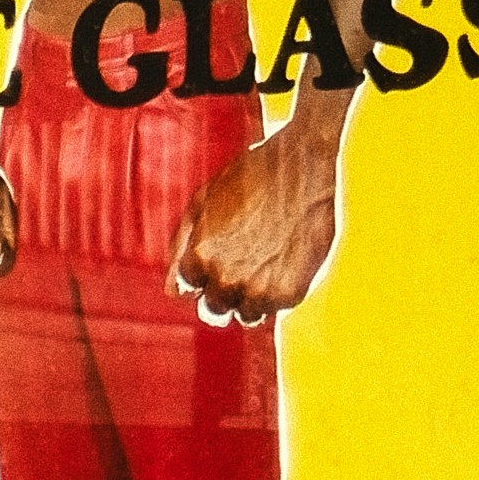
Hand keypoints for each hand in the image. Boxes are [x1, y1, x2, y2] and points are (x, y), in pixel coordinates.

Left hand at [175, 122, 343, 323]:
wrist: (304, 162)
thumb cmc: (251, 175)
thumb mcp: (203, 203)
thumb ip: (181, 249)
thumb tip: (173, 292)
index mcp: (199, 259)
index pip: (187, 289)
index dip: (201, 275)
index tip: (218, 257)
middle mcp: (226, 280)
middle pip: (213, 311)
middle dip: (221, 295)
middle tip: (243, 267)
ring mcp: (259, 290)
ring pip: (246, 316)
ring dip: (251, 298)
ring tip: (266, 263)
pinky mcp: (291, 292)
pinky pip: (277, 309)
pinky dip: (280, 292)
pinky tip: (286, 260)